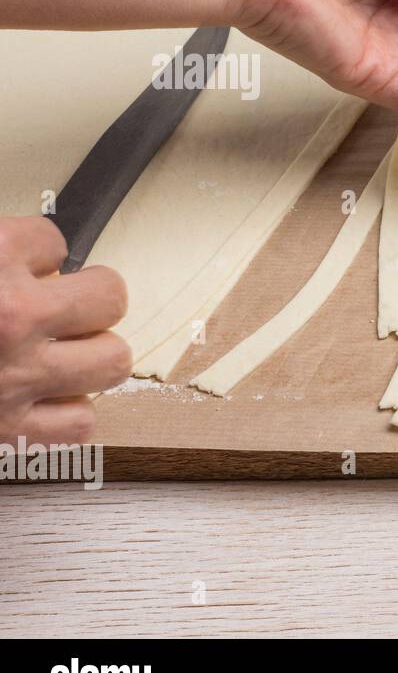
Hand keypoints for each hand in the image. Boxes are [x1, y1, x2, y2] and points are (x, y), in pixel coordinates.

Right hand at [0, 217, 129, 444]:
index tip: (24, 265)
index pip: (54, 241)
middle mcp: (12, 316)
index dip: (38, 253)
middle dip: (90, 301)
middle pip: (110, 297)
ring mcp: (15, 376)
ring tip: (61, 354)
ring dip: (91, 356)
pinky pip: (80, 423)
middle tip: (64, 308)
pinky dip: (68, 413)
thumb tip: (40, 258)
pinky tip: (45, 398)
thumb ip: (0, 254)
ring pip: (112, 360)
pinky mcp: (7, 430)